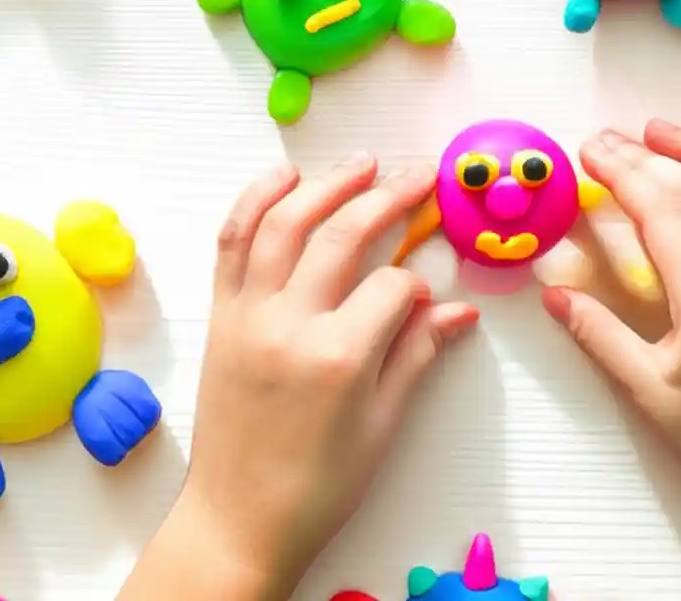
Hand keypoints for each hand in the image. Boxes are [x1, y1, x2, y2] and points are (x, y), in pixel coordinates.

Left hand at [121, 156, 477, 600]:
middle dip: (389, 197)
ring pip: (284, 223)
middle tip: (420, 174)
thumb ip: (417, 355)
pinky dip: (256, 201)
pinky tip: (284, 179)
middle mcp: (289, 324)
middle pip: (343, 235)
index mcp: (339, 357)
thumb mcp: (382, 424)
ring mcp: (247, 315)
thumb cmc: (318, 484)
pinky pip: (233, 242)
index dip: (418, 283)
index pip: (393, 286)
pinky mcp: (220, 317)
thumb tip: (460, 311)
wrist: (238, 518)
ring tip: (361, 162)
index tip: (428, 294)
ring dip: (325, 183)